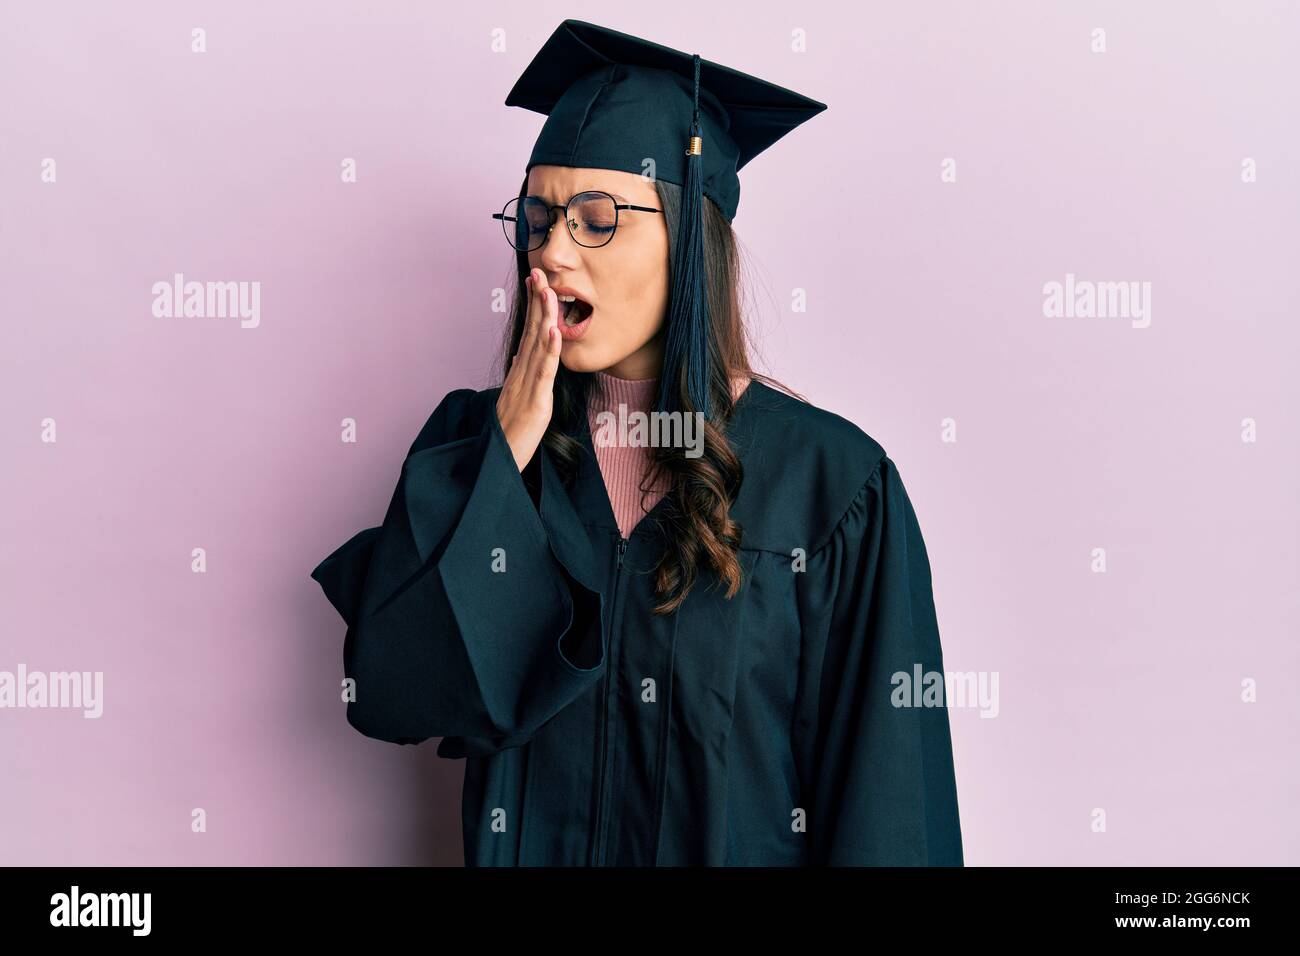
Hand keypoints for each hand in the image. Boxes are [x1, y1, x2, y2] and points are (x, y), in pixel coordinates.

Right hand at [495, 267, 560, 471]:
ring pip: (537, 346)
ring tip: (548, 291)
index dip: (533, 307)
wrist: (500, 461)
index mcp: (519, 373)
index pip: (528, 333)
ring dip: (544, 317)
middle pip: (531, 332)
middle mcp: (521, 374)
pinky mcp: (535, 402)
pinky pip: (543, 373)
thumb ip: (520, 376)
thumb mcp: (516, 399)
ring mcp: (527, 386)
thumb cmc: (510, 434)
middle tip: (539, 272)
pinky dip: (549, 351)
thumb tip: (520, 357)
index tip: (536, 282)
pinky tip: (554, 331)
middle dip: (536, 301)